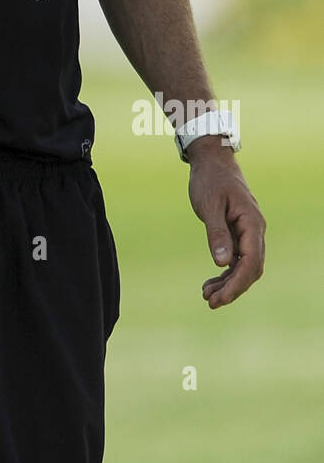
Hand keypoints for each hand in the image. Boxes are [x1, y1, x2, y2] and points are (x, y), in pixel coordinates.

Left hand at [187, 139, 265, 307]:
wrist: (211, 160)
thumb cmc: (210, 179)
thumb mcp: (209, 205)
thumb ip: (217, 233)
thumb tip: (223, 263)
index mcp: (252, 223)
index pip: (251, 262)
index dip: (237, 284)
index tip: (219, 299)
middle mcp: (255, 230)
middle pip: (251, 269)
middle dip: (232, 288)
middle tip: (210, 302)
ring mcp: (249, 231)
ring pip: (245, 266)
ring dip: (228, 283)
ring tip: (207, 296)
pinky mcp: (239, 232)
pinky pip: (238, 257)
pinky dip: (226, 271)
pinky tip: (212, 282)